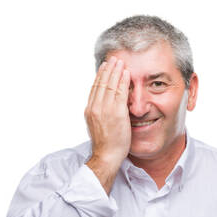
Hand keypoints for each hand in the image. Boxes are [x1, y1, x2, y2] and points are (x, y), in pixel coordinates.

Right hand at [84, 56, 130, 189]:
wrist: (106, 156)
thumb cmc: (105, 145)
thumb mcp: (97, 126)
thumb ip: (100, 114)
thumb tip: (103, 107)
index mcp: (90, 110)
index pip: (95, 88)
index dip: (100, 76)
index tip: (105, 67)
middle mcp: (95, 108)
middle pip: (101, 83)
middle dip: (108, 70)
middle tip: (113, 59)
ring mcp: (105, 110)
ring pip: (110, 85)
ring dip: (116, 71)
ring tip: (120, 62)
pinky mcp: (116, 113)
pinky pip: (120, 92)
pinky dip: (123, 81)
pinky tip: (126, 73)